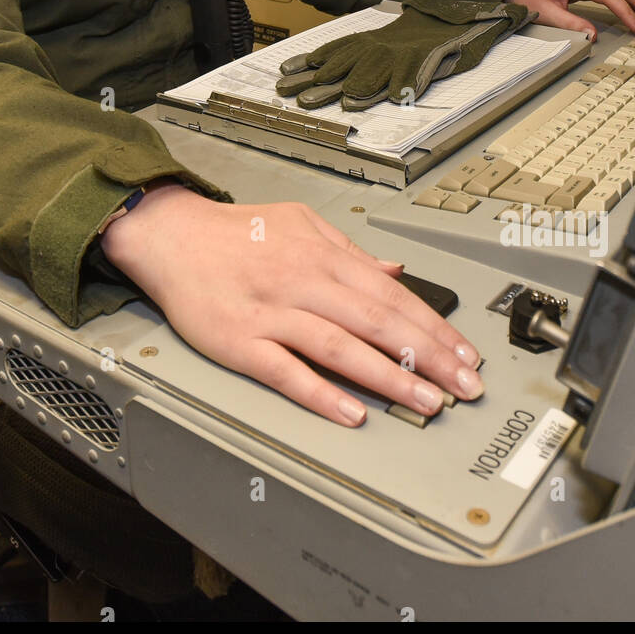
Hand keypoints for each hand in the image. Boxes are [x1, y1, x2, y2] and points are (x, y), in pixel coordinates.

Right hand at [101, 184, 483, 426]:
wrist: (170, 235)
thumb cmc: (234, 232)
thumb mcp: (300, 222)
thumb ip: (349, 249)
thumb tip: (394, 270)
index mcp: (322, 255)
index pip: (392, 295)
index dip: (434, 327)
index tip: (464, 354)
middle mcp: (303, 281)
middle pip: (377, 322)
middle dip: (428, 355)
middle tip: (463, 386)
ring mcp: (271, 313)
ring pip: (340, 347)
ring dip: (388, 376)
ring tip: (425, 400)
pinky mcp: (239, 342)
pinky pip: (286, 370)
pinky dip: (320, 392)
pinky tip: (350, 412)